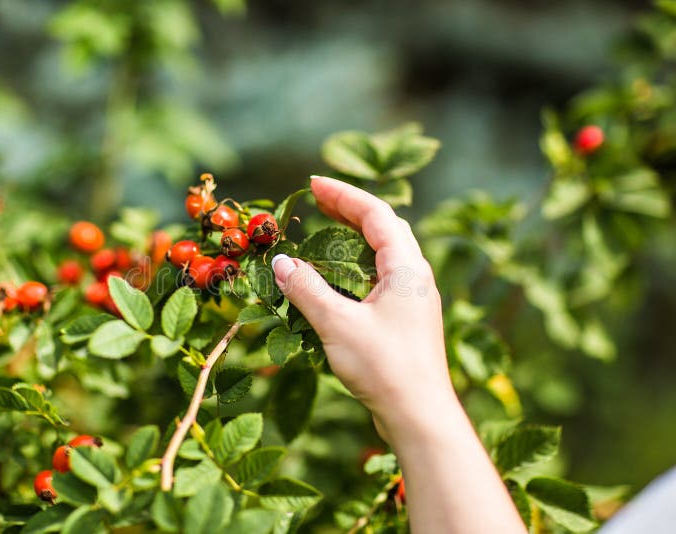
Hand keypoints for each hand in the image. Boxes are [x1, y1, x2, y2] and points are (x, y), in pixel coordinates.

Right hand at [271, 176, 456, 441]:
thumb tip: (282, 263)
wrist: (419, 416)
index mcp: (407, 267)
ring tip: (324, 231)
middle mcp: (415, 276)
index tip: (313, 183)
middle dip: (350, 210)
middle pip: (384, 228)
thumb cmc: (385, 367)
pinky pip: (381, 278)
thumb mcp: (338, 324)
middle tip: (317, 201)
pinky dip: (356, 267)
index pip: (376, 213)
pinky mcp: (406, 319)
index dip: (344, 194)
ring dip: (354, 238)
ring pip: (384, 254)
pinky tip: (337, 278)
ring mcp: (413, 298)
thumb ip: (307, 290)